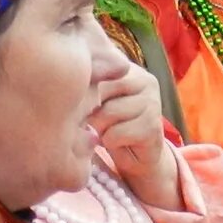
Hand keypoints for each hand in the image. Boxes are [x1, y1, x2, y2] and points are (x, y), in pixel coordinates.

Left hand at [87, 58, 178, 206]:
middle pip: (100, 89)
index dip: (82, 90)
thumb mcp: (95, 99)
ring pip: (108, 112)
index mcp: (127, 66)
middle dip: (90, 109)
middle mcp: (144, 79)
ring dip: (100, 127)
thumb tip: (69, 92)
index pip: (96, 69)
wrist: (137, 155)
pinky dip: (110, 141)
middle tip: (92, 121)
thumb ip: (87, 87)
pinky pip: (116, 133)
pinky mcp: (153, 127)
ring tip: (106, 130)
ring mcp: (152, 102)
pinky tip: (117, 141)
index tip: (78, 103)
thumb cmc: (109, 123)